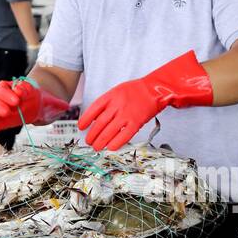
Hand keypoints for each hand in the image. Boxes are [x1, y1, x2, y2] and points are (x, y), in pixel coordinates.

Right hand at [0, 78, 68, 137]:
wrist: (31, 106)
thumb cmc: (36, 100)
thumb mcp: (47, 100)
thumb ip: (55, 102)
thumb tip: (66, 106)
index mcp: (13, 88)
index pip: (8, 86)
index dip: (12, 91)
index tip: (19, 97)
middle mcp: (3, 97)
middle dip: (1, 102)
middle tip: (9, 110)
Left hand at [77, 50, 212, 150]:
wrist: (155, 89)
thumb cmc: (135, 91)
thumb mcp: (117, 91)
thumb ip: (107, 103)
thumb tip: (95, 118)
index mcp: (111, 96)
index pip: (94, 109)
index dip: (86, 119)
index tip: (81, 127)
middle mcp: (117, 105)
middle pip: (100, 123)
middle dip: (93, 134)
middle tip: (89, 141)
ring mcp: (127, 114)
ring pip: (109, 131)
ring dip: (101, 141)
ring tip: (96, 147)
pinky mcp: (137, 122)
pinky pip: (124, 135)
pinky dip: (116, 143)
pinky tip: (110, 148)